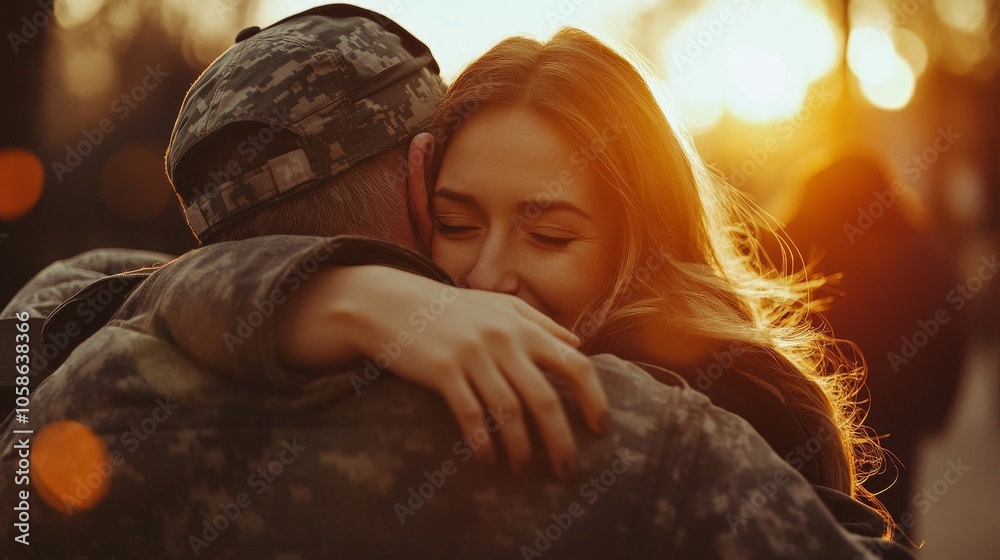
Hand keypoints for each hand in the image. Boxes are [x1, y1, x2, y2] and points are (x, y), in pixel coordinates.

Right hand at [275, 265, 609, 478]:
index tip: (600, 430)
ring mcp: (472, 355)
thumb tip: (579, 344)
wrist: (395, 302)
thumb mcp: (502, 307)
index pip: (575, 364)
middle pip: (544, 398)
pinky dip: (482, 443)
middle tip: (568, 471)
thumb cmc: (455, 310)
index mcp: (524, 327)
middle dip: (560, 440)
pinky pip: (470, 415)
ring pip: (508, 412)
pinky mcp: (442, 371)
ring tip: (525, 471)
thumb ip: (542, 325)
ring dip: (521, 449)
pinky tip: (489, 462)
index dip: (594, 399)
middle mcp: (504, 340)